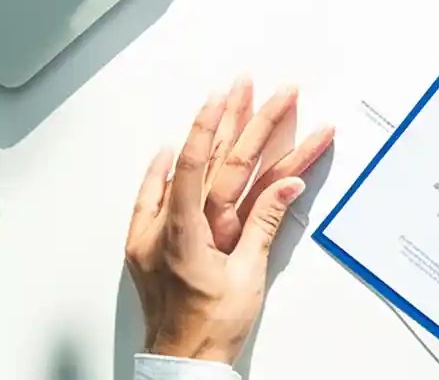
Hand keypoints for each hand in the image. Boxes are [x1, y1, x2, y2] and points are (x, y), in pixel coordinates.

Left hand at [125, 79, 334, 363]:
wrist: (182, 360)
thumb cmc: (212, 327)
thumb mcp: (248, 276)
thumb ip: (264, 224)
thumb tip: (287, 184)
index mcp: (187, 234)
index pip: (200, 163)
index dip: (217, 124)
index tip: (234, 95)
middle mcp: (165, 229)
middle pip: (202, 161)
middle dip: (231, 119)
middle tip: (250, 85)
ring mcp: (155, 235)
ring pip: (183, 174)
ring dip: (204, 136)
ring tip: (224, 103)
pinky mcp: (151, 245)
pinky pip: (154, 198)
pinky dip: (161, 172)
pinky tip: (167, 148)